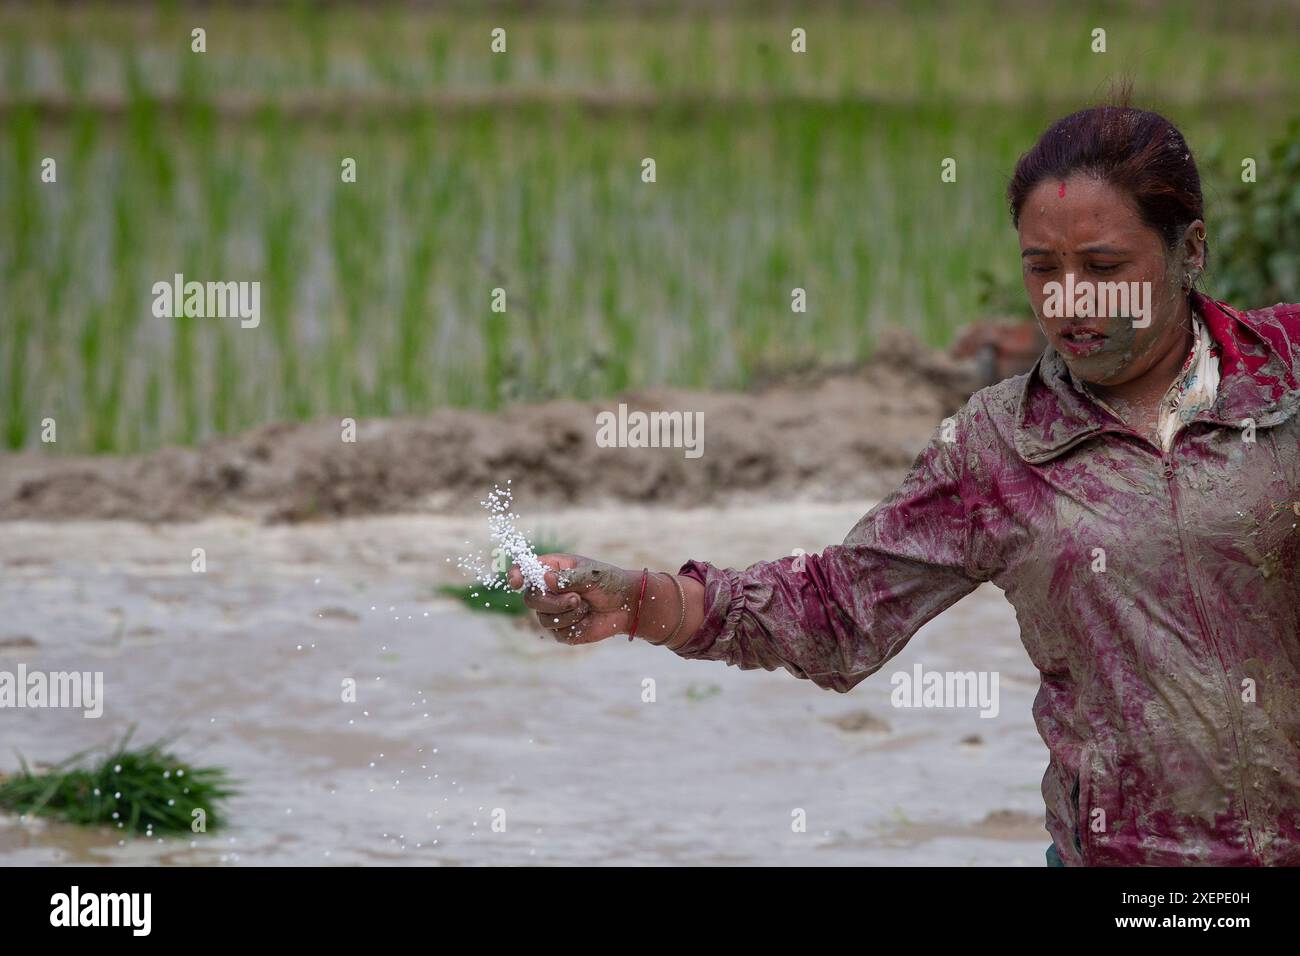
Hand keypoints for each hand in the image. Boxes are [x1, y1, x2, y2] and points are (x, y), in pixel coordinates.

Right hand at [506, 554, 639, 643]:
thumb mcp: (591, 575)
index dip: (516, 575)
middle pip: (531, 599)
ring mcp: (553, 612)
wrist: (626, 606)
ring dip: (569, 614)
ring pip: (544, 618)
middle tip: (576, 598)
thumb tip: (546, 580)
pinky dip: (575, 626)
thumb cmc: (609, 582)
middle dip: (553, 602)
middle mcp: (547, 591)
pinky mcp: (561, 631)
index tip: (517, 582)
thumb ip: (569, 577)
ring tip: (586, 606)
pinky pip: (558, 633)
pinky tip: (588, 619)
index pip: (524, 570)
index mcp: (551, 570)